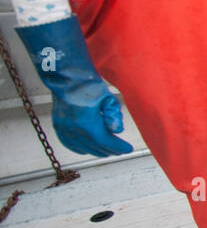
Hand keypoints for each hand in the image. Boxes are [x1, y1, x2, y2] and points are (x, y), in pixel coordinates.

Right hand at [15, 18, 132, 156]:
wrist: (67, 76)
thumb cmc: (88, 84)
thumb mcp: (107, 98)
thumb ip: (114, 116)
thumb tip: (117, 131)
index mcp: (86, 121)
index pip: (105, 140)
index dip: (117, 147)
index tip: (127, 149)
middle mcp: (72, 127)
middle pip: (95, 146)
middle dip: (110, 150)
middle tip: (120, 150)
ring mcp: (63, 128)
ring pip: (83, 147)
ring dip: (97, 151)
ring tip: (108, 150)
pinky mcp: (58, 126)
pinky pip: (69, 144)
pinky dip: (81, 148)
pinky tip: (89, 149)